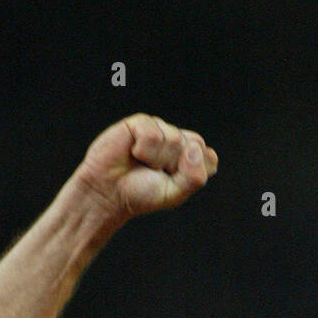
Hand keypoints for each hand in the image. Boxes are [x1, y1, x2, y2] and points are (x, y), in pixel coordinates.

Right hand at [72, 113, 218, 222]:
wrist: (109, 191)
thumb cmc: (141, 193)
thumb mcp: (175, 194)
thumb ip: (194, 177)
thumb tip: (195, 147)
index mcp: (189, 158)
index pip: (208, 158)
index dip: (192, 173)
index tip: (172, 182)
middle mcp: (177, 141)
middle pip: (194, 145)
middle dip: (176, 166)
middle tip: (156, 173)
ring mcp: (159, 129)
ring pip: (174, 140)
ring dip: (157, 159)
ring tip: (142, 163)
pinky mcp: (140, 123)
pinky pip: (153, 134)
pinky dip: (143, 150)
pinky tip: (133, 152)